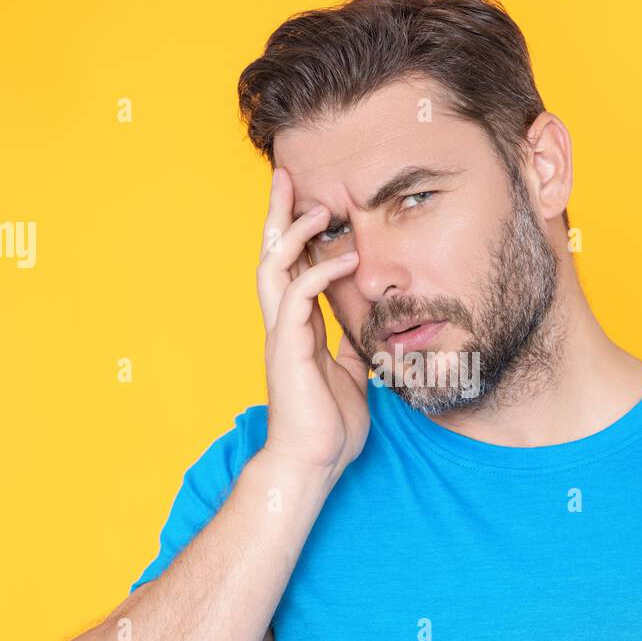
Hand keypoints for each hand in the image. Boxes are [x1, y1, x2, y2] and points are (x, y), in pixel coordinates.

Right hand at [255, 166, 368, 477]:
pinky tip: (342, 259)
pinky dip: (318, 273)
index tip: (305, 200)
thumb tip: (370, 330)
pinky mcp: (287, 349)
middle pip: (271, 256)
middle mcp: (283, 326)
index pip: (290, 268)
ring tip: (316, 208)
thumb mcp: (351, 377)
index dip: (295, 234)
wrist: (313, 464)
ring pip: (274, 268)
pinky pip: (299, 298)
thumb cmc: (330, 427)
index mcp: (297, 329)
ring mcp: (281, 336)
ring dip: (293, 234)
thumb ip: (353, 348)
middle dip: (278, 215)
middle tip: (284, 176)